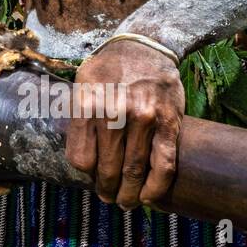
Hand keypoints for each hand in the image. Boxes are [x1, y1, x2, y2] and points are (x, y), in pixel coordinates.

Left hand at [66, 39, 184, 209]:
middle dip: (107, 189)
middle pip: (107, 169)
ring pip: (134, 171)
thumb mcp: (82, 83)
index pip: (81, 158)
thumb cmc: (109, 68)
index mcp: (86, 104)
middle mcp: (113, 112)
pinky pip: (163, 164)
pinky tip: (149, 197)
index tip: (91, 176)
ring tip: (126, 202)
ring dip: (129, 194)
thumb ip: (77, 118)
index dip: (86, 174)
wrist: (146, 44)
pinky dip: (156, 187)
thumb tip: (78, 159)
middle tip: (109, 198)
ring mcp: (143, 118)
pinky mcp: (169, 122)